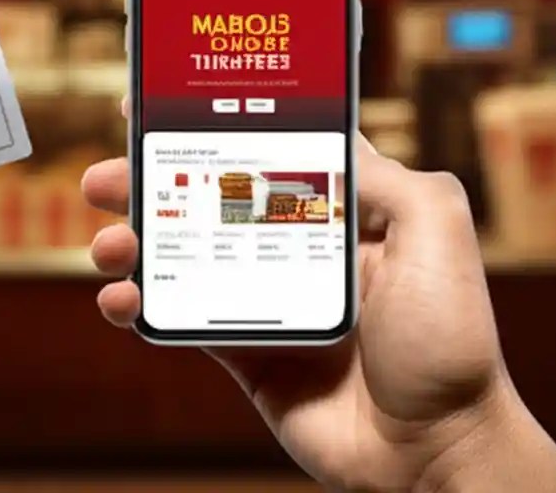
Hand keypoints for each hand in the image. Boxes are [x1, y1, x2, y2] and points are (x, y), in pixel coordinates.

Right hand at [81, 106, 555, 490]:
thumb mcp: (437, 228)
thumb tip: (323, 144)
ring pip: (182, 257)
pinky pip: (179, 321)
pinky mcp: (245, 353)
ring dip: (134, 244)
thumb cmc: (448, 340)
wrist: (432, 448)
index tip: (166, 107)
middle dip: (153, 182)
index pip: (270, 150)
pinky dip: (140, 308)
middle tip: (107, 176)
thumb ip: (384, 175)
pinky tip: (121, 300)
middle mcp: (299, 248)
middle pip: (210, 200)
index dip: (218, 125)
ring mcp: (267, 301)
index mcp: (344, 211)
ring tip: (107, 244)